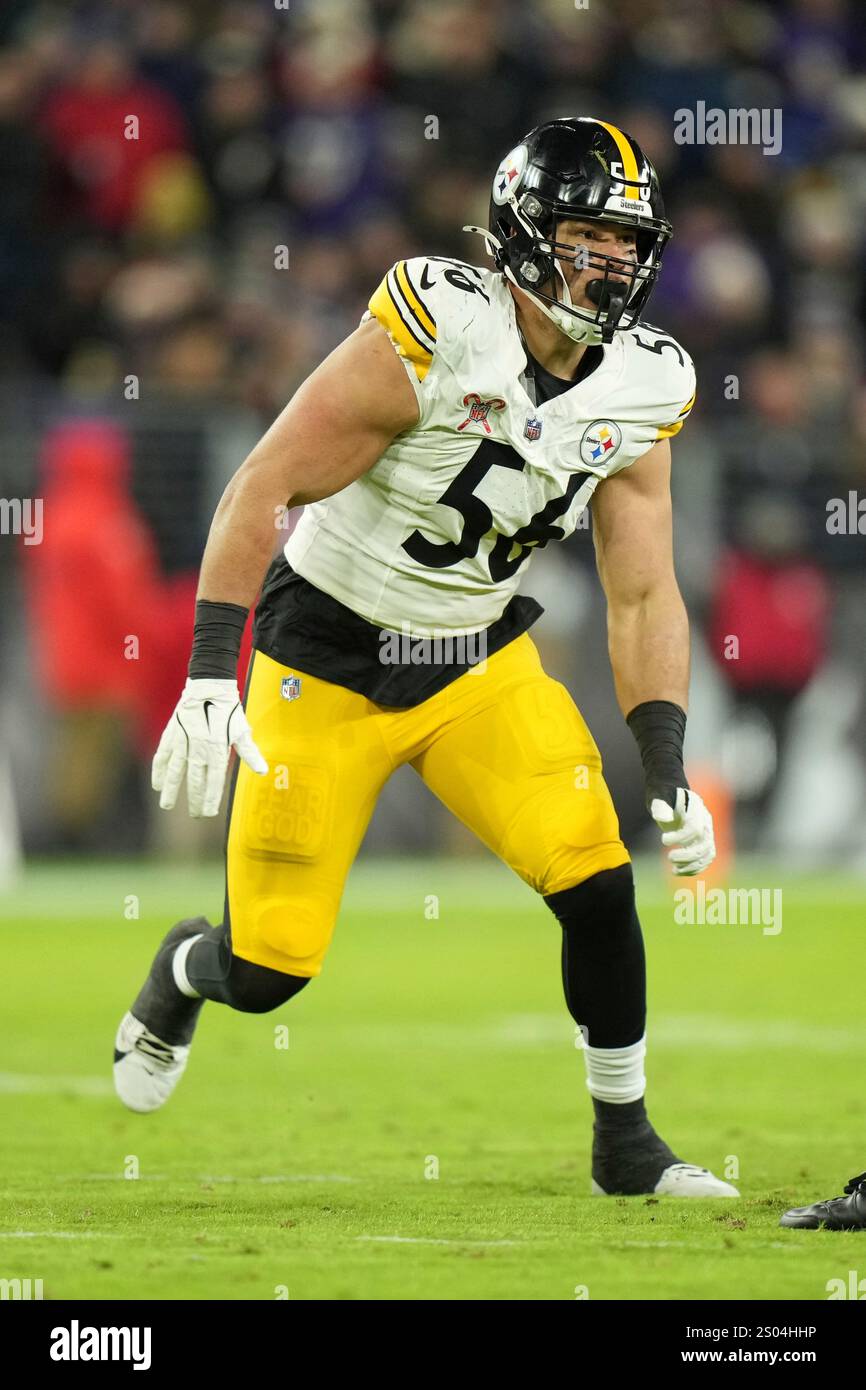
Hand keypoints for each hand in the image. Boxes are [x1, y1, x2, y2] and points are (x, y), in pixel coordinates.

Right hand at [152, 678, 267, 816]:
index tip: (209, 813)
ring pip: (175, 771)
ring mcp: (183, 742)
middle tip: (195, 815)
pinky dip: (159, 770)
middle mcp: (199, 748)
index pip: (214, 780)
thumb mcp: (242, 731)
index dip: (212, 798)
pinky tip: (157, 784)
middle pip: (195, 780)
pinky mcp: (172, 734)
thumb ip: (250, 753)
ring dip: (171, 790)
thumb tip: (263, 771)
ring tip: (166, 806)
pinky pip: (163, 756)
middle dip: (195, 800)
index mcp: (217, 749)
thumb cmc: (228, 710)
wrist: (208, 686)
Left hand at [650, 787, 714, 875]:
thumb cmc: (664, 796)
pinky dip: (695, 868)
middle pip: (704, 844)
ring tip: (674, 870)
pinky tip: (679, 871)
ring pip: (707, 854)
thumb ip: (660, 807)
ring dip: (692, 865)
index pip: (694, 828)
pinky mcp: (704, 842)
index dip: (680, 837)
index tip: (663, 840)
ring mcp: (707, 833)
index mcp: (696, 809)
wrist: (672, 796)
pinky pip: (706, 858)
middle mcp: (705, 822)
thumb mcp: (658, 798)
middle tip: (669, 857)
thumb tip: (663, 818)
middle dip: (686, 855)